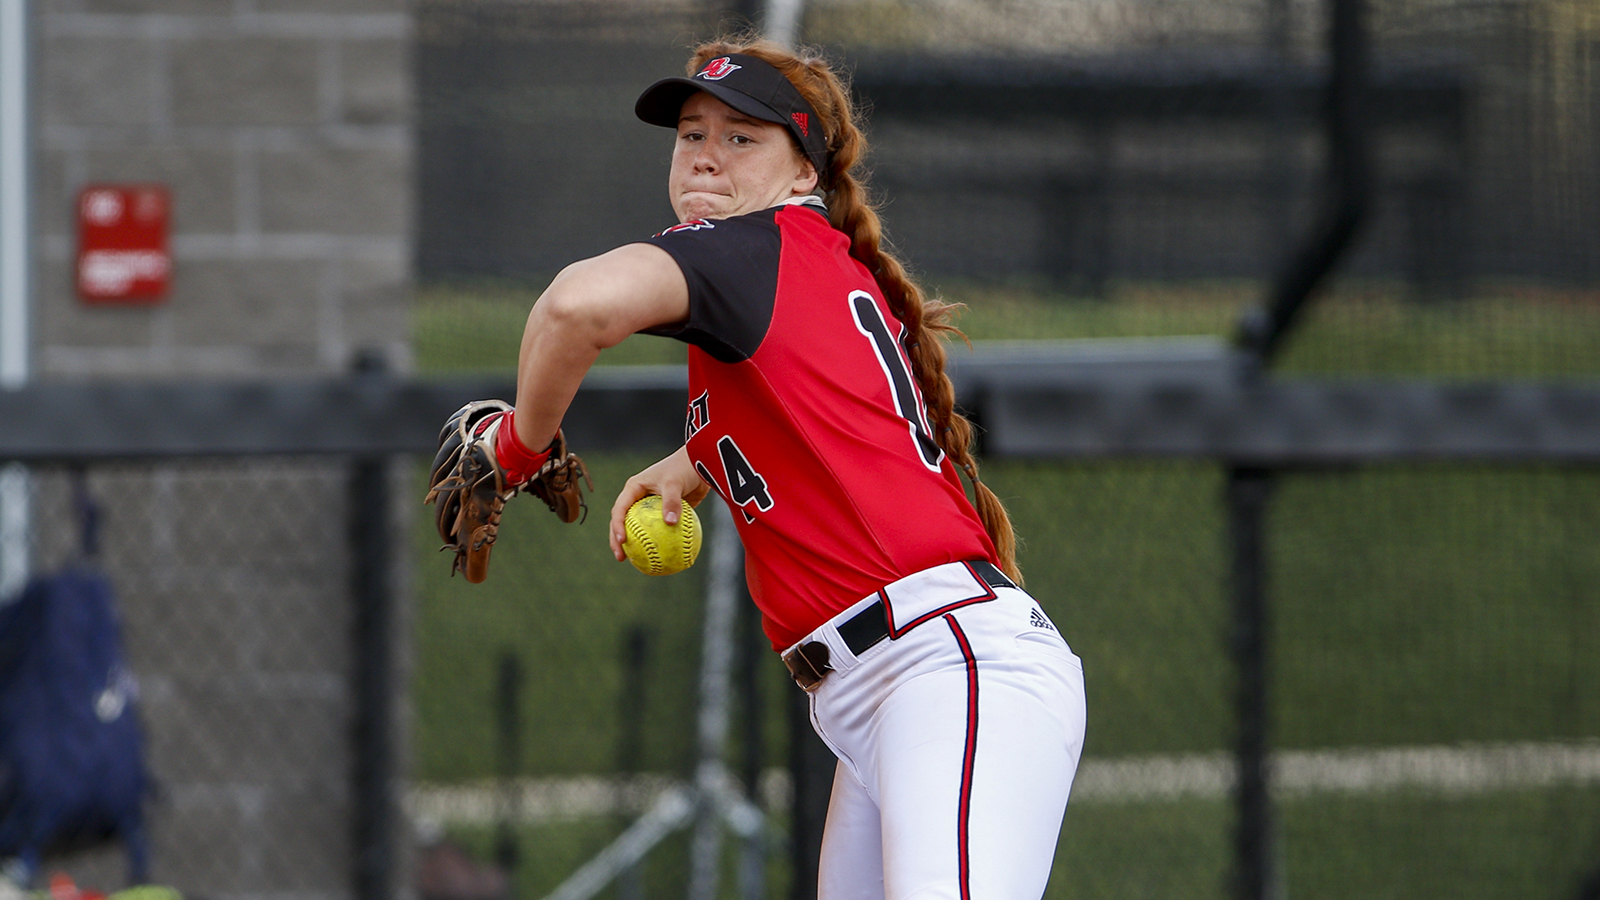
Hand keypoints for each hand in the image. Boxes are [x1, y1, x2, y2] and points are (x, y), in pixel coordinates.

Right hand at [609, 445, 710, 561]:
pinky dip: (659, 543)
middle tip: (621, 558)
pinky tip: (663, 558)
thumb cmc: (683, 469)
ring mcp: (650, 507)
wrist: (700, 462)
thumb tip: (670, 523)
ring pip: (639, 529)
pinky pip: (659, 531)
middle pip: (623, 523)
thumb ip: (672, 502)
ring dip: (637, 546)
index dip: (617, 527)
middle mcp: (638, 498)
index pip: (619, 510)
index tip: (621, 542)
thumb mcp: (675, 483)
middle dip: (617, 541)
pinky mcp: (664, 513)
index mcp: (634, 489)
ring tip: (637, 564)